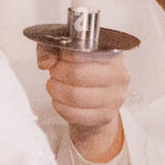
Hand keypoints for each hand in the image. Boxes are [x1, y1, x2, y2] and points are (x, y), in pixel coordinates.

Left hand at [36, 46, 126, 162]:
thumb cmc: (83, 72)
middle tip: (54, 73)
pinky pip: (76, 114)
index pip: (82, 51)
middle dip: (57, 73)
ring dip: (56, 91)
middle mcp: (119, 74)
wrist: (97, 100)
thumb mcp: (66, 52)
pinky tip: (60, 101)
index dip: (63, 56)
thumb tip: (46, 62)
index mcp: (112, 53)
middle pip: (77, 74)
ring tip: (55, 86)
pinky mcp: (106, 116)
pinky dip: (61, 107)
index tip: (58, 59)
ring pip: (74, 95)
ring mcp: (115, 97)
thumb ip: (51, 48)